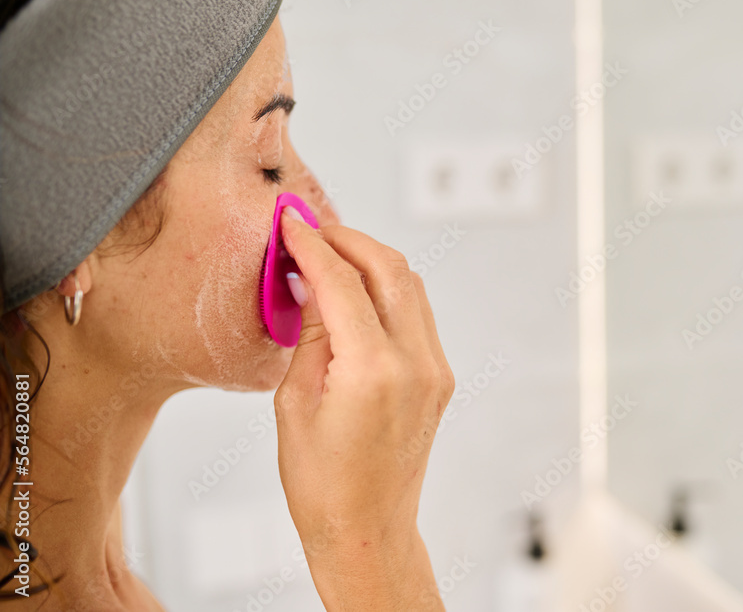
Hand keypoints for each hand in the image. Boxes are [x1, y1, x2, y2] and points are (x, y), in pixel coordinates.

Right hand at [273, 209, 454, 609]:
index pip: (342, 281)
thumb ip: (310, 333)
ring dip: (370, 259)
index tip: (290, 223)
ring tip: (328, 254)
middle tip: (309, 229)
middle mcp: (415, 363)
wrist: (368, 530)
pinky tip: (355, 290)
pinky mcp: (440, 377)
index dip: (312, 244)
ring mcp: (435, 369)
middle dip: (347, 239)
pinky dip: (387, 290)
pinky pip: (416, 313)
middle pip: (389, 268)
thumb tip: (310, 283)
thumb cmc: (322, 484)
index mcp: (373, 371)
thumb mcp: (295, 403)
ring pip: (409, 285)